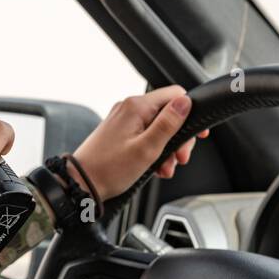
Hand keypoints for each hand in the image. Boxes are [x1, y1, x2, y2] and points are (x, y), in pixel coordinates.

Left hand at [68, 86, 208, 201]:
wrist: (81, 183)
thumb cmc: (110, 169)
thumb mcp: (147, 149)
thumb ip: (168, 124)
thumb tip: (186, 102)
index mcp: (136, 107)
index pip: (175, 95)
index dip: (191, 113)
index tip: (198, 134)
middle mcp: (129, 108)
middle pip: (168, 113)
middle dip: (179, 138)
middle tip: (180, 159)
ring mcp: (123, 120)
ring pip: (157, 128)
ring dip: (167, 149)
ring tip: (165, 169)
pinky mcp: (119, 133)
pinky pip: (145, 136)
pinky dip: (153, 151)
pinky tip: (154, 168)